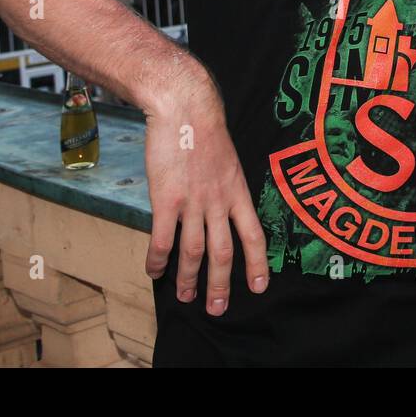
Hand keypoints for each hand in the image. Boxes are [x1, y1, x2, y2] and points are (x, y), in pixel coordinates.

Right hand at [142, 83, 267, 314]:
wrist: (185, 108)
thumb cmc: (203, 130)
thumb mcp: (227, 160)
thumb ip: (224, 187)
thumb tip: (217, 209)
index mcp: (237, 191)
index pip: (254, 235)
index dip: (258, 264)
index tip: (261, 286)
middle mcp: (219, 201)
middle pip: (224, 253)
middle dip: (222, 285)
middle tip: (217, 308)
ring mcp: (193, 202)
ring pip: (194, 251)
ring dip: (190, 278)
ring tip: (187, 296)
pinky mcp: (167, 199)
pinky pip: (163, 240)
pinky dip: (159, 260)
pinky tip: (154, 272)